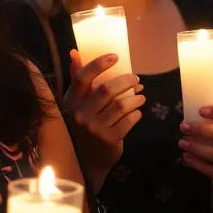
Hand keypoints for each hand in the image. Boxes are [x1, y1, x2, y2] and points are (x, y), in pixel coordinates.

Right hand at [61, 50, 144, 183]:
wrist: (88, 160)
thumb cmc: (84, 124)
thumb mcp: (77, 102)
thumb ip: (78, 78)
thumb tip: (74, 52)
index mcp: (72, 101)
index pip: (82, 77)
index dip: (98, 64)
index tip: (115, 57)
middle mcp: (80, 114)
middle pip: (107, 90)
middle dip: (126, 81)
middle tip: (136, 79)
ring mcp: (94, 129)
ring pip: (121, 105)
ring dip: (135, 98)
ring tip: (140, 97)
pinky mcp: (108, 140)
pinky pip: (129, 121)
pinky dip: (136, 114)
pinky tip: (136, 113)